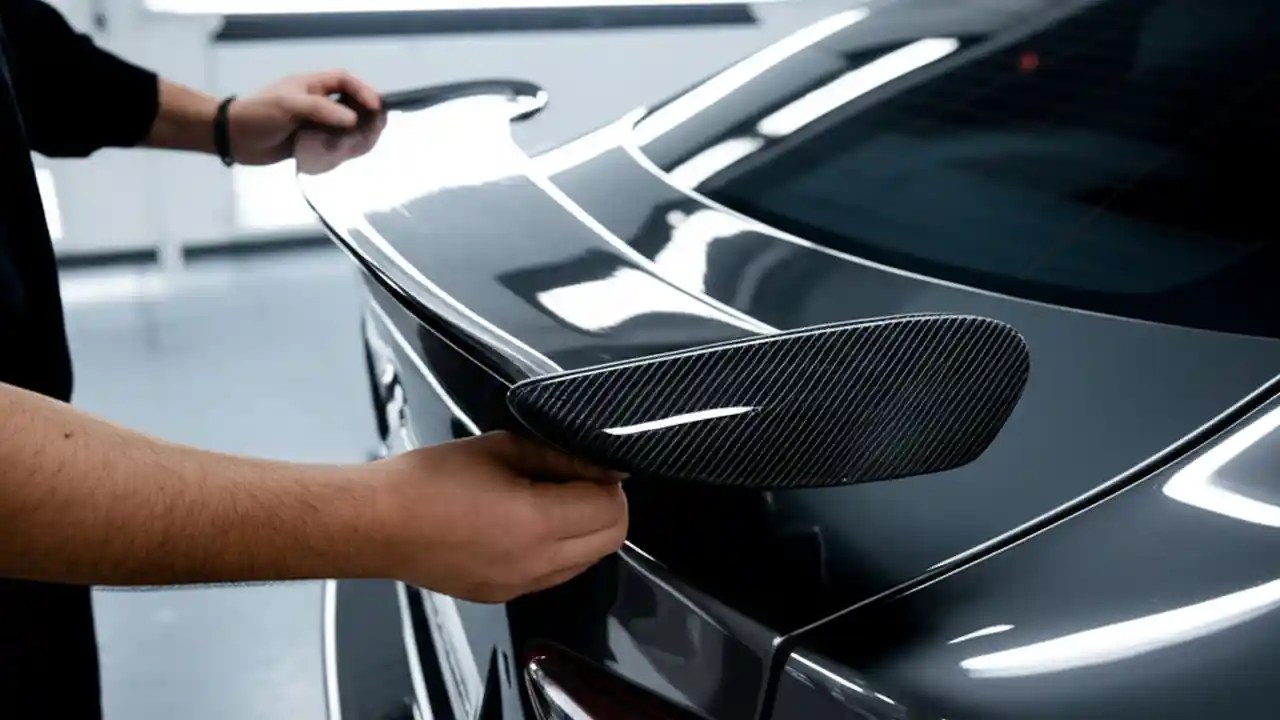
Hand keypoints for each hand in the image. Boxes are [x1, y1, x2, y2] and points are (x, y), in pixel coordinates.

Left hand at [228, 70, 381, 165]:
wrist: (232, 138)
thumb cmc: (259, 114)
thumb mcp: (290, 106)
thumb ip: (323, 110)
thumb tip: (354, 119)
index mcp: (311, 85)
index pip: (345, 81)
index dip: (364, 91)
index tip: (376, 107)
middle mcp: (316, 102)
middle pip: (351, 104)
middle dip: (365, 116)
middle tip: (376, 129)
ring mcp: (313, 123)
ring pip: (345, 127)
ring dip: (355, 135)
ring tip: (363, 143)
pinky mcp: (309, 142)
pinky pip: (333, 144)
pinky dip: (342, 149)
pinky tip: (346, 154)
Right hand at [371, 432, 627, 602]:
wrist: (377, 524)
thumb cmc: (429, 480)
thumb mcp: (501, 448)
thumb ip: (559, 456)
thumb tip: (600, 462)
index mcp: (537, 524)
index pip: (612, 509)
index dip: (610, 480)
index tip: (591, 464)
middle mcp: (536, 564)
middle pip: (610, 540)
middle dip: (606, 506)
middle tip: (578, 479)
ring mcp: (521, 586)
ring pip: (587, 561)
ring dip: (584, 530)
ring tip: (549, 498)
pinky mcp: (505, 595)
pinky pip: (555, 574)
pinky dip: (558, 549)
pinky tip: (527, 523)